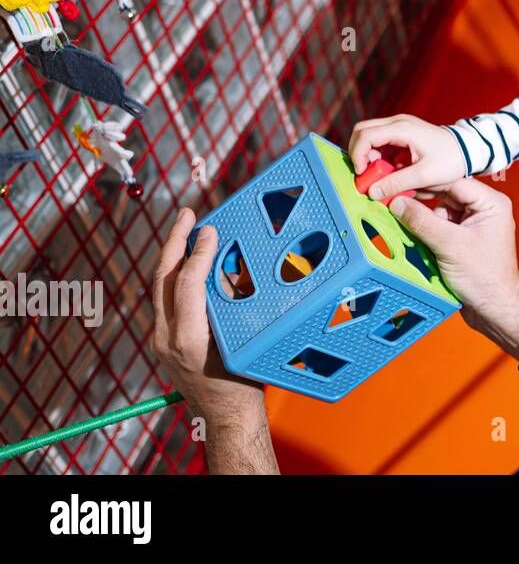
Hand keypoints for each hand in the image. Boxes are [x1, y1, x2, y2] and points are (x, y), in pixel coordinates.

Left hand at [151, 209, 264, 422]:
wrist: (225, 418)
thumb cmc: (245, 383)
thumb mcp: (246, 339)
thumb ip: (233, 306)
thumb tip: (228, 267)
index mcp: (189, 339)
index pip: (187, 283)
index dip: (198, 252)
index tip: (209, 229)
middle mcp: (167, 339)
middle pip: (163, 279)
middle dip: (174, 242)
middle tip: (187, 214)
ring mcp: (161, 341)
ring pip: (160, 287)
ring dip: (172, 255)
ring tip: (186, 230)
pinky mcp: (163, 342)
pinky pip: (165, 300)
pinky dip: (175, 275)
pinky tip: (188, 262)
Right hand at [348, 114, 465, 200]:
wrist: (468, 151)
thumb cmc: (451, 160)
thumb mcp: (424, 175)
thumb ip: (397, 183)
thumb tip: (372, 192)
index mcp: (402, 128)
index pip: (366, 134)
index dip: (358, 154)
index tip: (361, 173)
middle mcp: (398, 123)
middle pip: (363, 131)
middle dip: (359, 153)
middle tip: (365, 174)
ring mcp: (400, 128)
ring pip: (370, 137)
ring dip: (369, 157)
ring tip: (380, 176)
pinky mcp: (402, 136)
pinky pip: (381, 144)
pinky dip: (379, 158)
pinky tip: (388, 172)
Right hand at [390, 179, 518, 346]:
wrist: (494, 309)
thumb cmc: (486, 279)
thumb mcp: (450, 245)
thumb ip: (422, 221)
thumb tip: (398, 203)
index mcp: (491, 203)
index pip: (453, 181)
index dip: (425, 180)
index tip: (399, 180)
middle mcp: (484, 209)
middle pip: (445, 194)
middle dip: (421, 199)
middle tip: (394, 198)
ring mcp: (473, 224)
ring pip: (440, 210)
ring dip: (422, 217)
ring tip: (401, 218)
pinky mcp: (463, 239)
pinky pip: (440, 226)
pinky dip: (425, 230)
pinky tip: (412, 234)